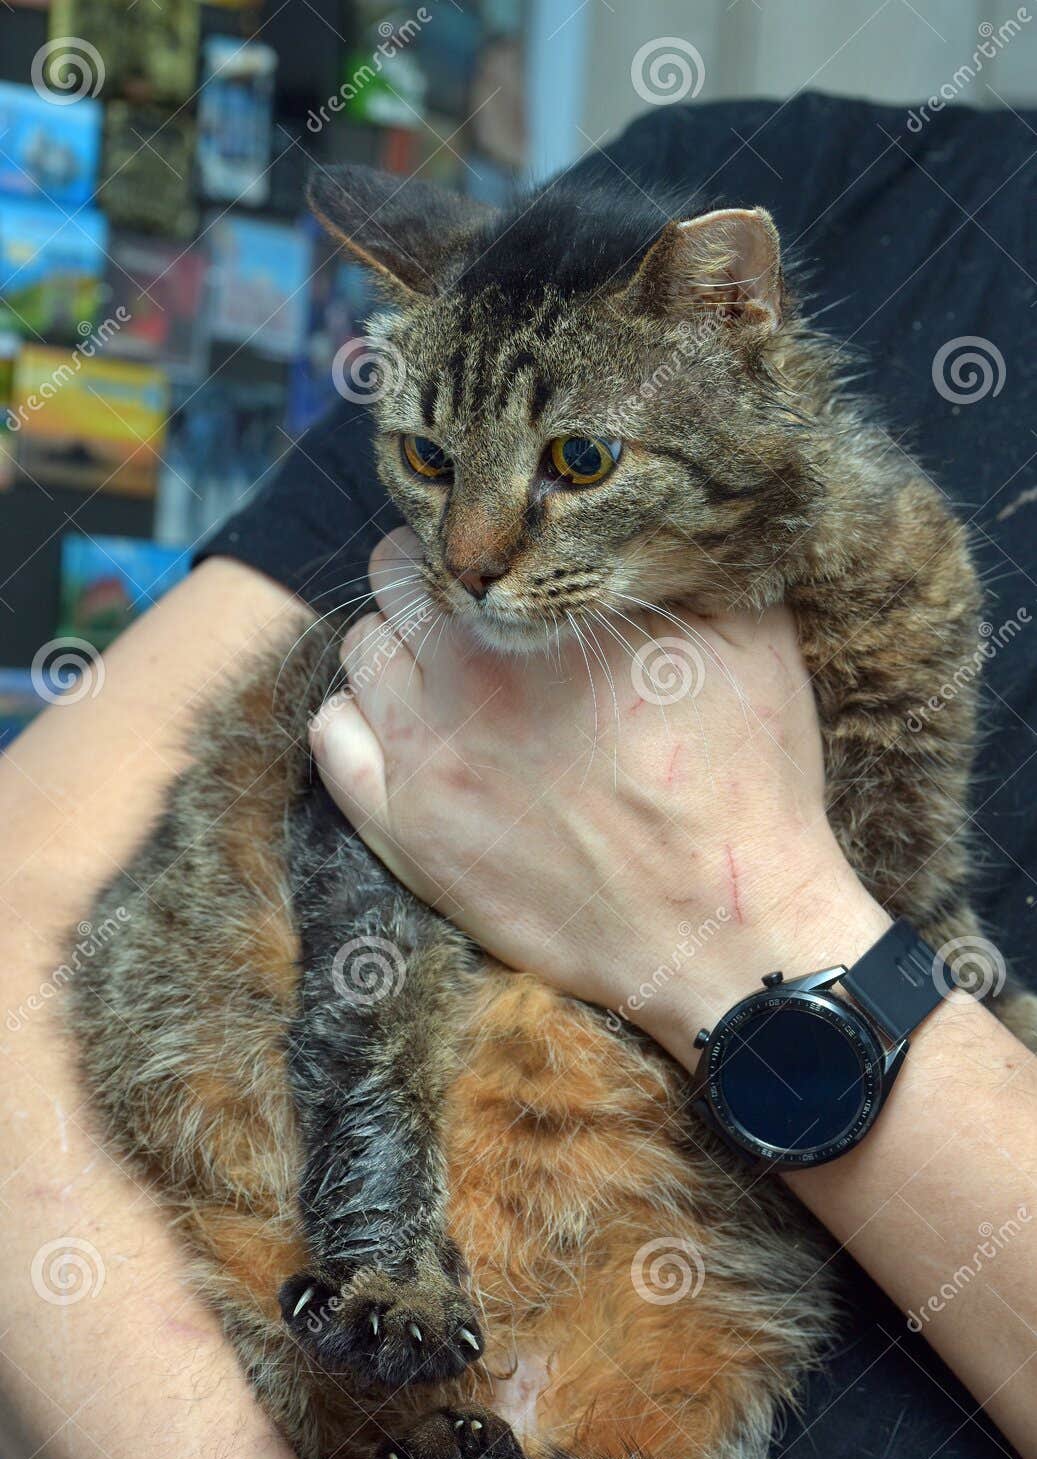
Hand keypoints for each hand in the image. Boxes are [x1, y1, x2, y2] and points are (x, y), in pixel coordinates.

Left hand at [311, 528, 887, 1069]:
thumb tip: (643, 511)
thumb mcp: (751, 641)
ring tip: (446, 674)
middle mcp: (474, 669)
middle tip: (476, 611)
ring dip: (396, 647)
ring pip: (360, 651)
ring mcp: (428, 753)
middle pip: (399, 577)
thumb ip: (684, 559)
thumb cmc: (746, 785)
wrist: (721, 929)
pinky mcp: (407, 830)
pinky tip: (407, 731)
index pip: (469, 531)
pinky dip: (357, 718)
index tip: (508, 559)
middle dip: (433, 580)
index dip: (486, 538)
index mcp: (552, 614)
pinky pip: (331, 738)